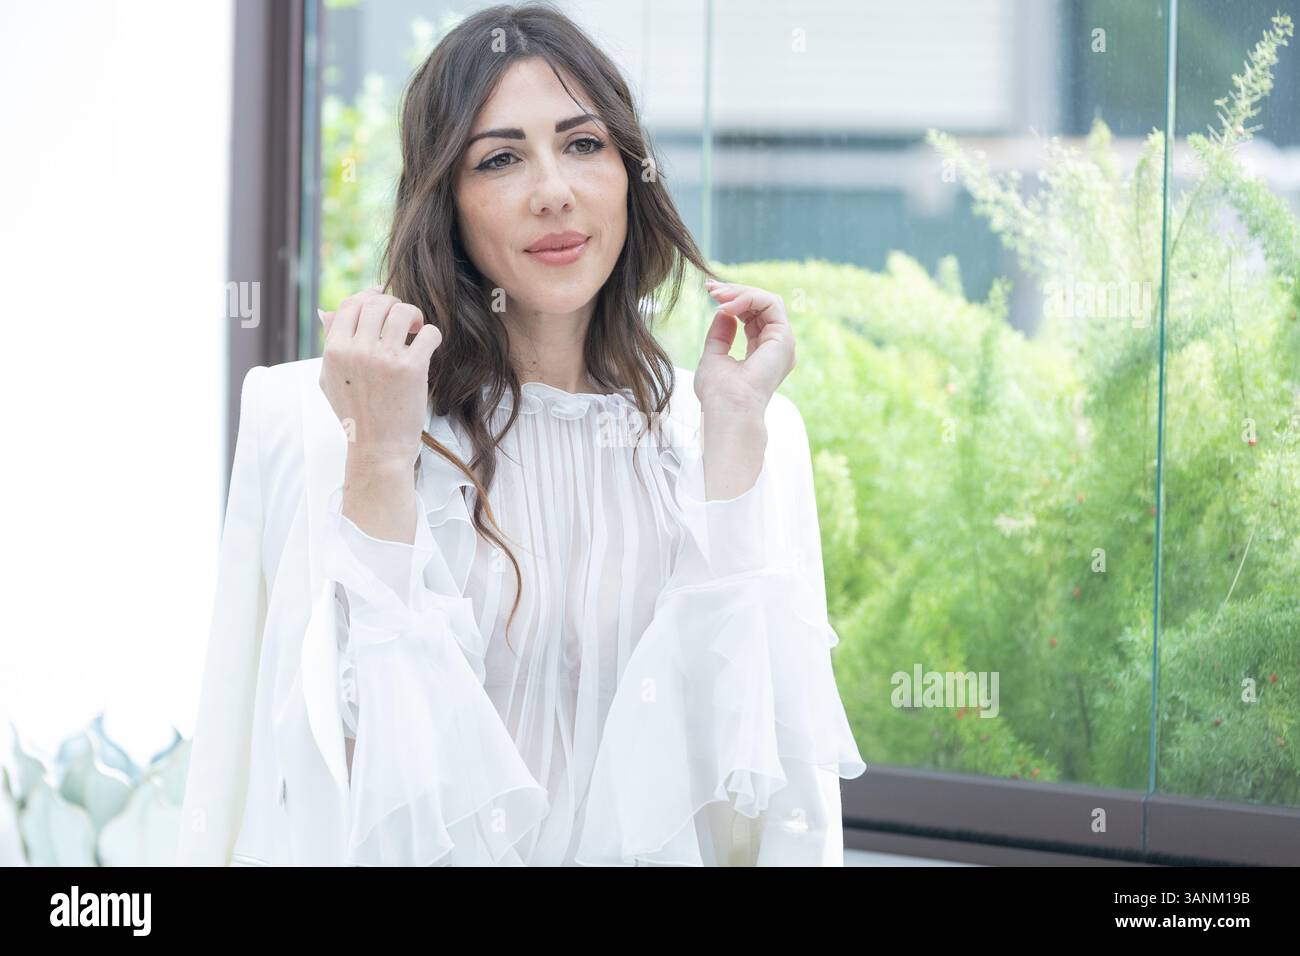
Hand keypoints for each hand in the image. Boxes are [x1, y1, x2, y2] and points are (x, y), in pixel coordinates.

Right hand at [318, 287, 442, 469]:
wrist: (378, 449)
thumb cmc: (354, 415)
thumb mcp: (330, 380)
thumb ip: (329, 345)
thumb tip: (324, 312)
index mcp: (335, 351)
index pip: (350, 305)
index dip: (368, 297)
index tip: (382, 303)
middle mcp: (357, 351)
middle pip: (377, 303)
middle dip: (393, 304)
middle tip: (402, 320)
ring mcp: (385, 359)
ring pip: (403, 311)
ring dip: (413, 316)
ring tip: (415, 331)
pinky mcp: (412, 369)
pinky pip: (428, 333)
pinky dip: (431, 334)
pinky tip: (428, 346)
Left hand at [697, 279, 795, 413]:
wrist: (729, 409)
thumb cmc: (719, 393)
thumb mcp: (714, 356)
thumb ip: (720, 335)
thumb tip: (723, 312)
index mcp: (763, 352)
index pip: (753, 316)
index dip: (733, 301)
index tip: (710, 293)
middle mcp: (777, 346)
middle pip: (761, 305)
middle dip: (735, 292)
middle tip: (711, 289)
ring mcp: (783, 342)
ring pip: (767, 300)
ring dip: (740, 293)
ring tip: (717, 295)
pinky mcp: (784, 337)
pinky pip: (770, 303)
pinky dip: (747, 299)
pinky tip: (727, 306)